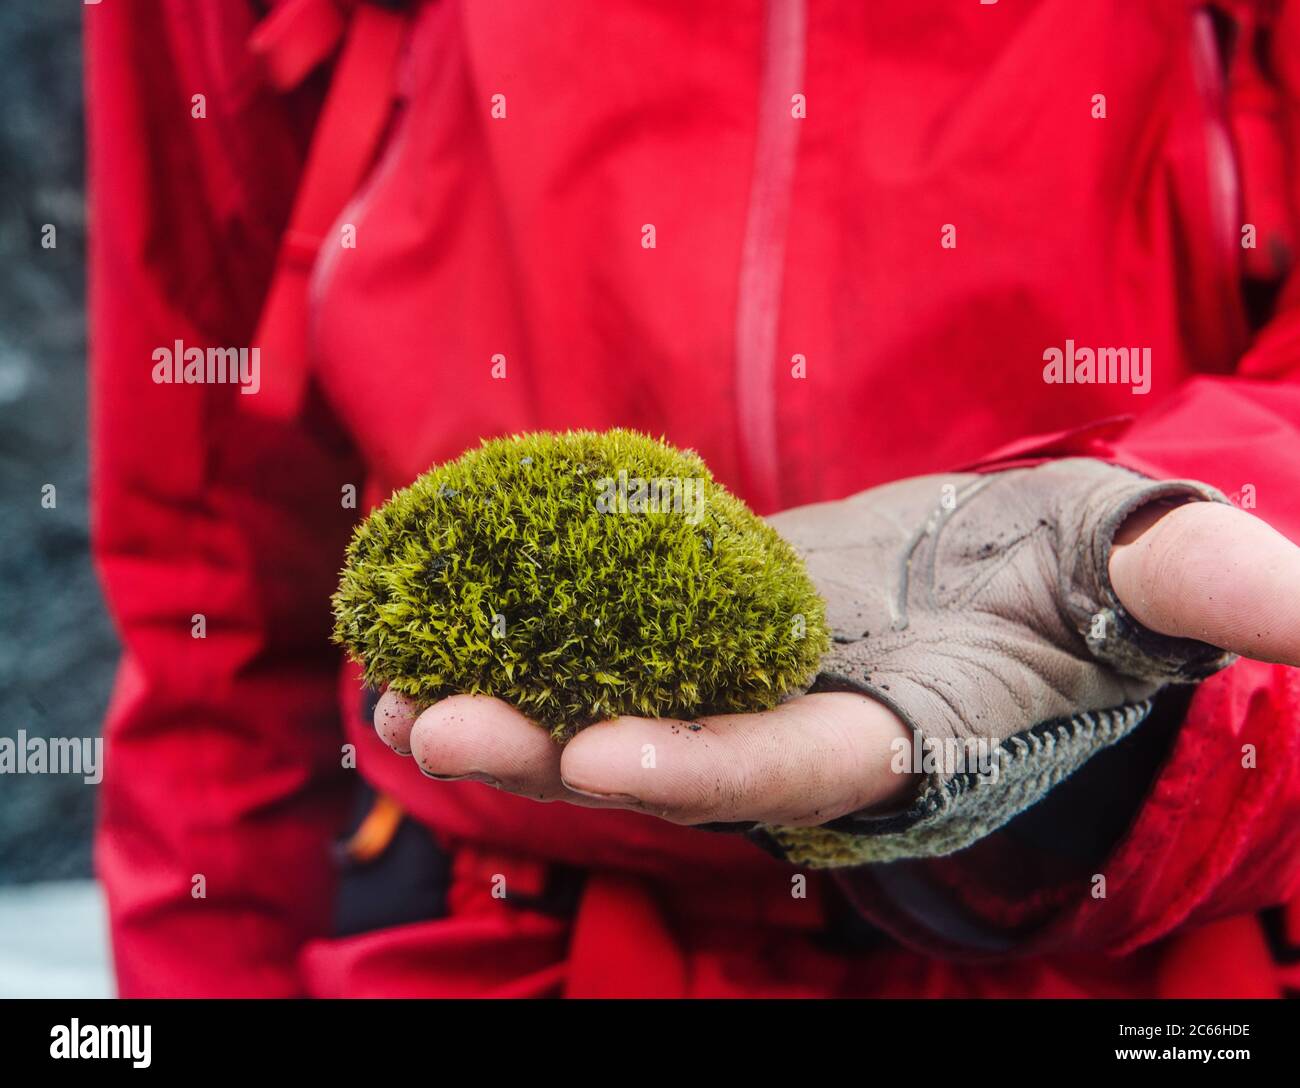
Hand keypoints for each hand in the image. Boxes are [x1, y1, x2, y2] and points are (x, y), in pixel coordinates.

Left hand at [373, 464, 1299, 841]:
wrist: (1003, 572)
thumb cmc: (1080, 585)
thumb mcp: (1147, 573)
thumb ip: (1213, 591)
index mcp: (894, 735)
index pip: (794, 767)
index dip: (708, 764)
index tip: (601, 750)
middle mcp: (798, 728)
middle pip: (666, 750)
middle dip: (551, 746)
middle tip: (427, 720)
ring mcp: (741, 684)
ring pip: (614, 703)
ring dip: (509, 694)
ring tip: (390, 677)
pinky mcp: (706, 630)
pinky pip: (608, 638)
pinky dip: (530, 630)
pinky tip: (442, 608)